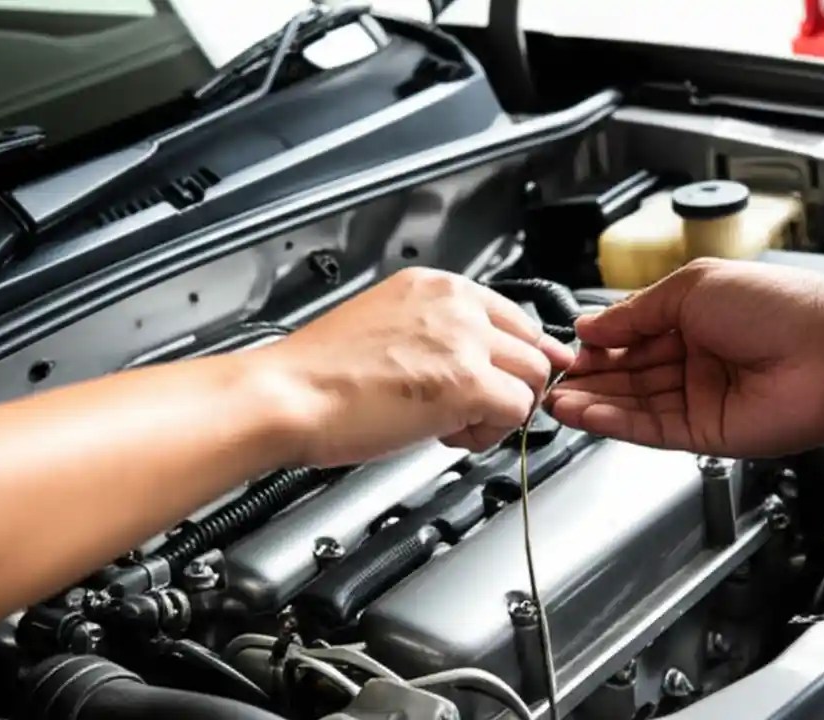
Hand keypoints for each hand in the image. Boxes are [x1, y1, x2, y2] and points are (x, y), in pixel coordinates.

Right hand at [252, 268, 573, 466]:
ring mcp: (466, 342)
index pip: (511, 316)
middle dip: (514, 383)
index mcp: (435, 286)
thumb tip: (459, 362)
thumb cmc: (318, 374)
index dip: (512, 356)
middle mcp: (457, 306)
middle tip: (478, 411)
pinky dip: (493, 433)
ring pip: (534, 377)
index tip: (510, 377)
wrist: (289, 395)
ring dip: (506, 409)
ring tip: (459, 426)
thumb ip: (431, 334)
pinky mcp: (469, 383)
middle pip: (532, 344)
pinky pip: (518, 410)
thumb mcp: (384, 325)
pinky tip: (451, 436)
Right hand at [547, 258, 823, 456]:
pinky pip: (649, 429)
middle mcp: (698, 358)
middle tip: (550, 379)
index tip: (565, 347)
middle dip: (588, 376)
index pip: (633, 333)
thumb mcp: (692, 287)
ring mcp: (701, 397)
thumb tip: (591, 324)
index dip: (599, 341)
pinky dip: (614, 422)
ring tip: (555, 400)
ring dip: (593, 402)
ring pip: (634, 403)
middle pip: (629, 372)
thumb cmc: (784, 307)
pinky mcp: (705, 433)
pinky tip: (583, 413)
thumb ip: (635, 312)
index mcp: (697, 316)